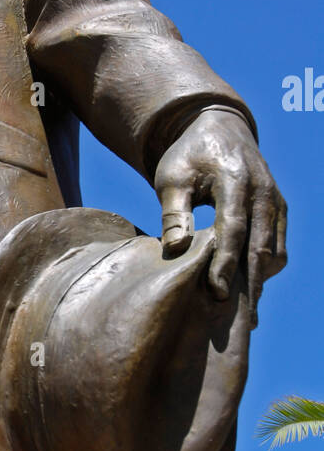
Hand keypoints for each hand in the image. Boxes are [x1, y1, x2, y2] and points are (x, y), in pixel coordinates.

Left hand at [154, 109, 286, 326]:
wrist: (220, 130)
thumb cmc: (189, 156)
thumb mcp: (172, 177)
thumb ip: (174, 212)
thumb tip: (176, 248)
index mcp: (236, 180)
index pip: (234, 228)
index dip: (225, 262)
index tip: (214, 292)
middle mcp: (264, 192)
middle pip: (262, 247)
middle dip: (250, 285)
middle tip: (241, 321)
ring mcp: (276, 202)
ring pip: (275, 251)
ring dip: (260, 281)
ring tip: (242, 312)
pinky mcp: (279, 210)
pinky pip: (278, 246)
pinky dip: (265, 269)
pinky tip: (245, 288)